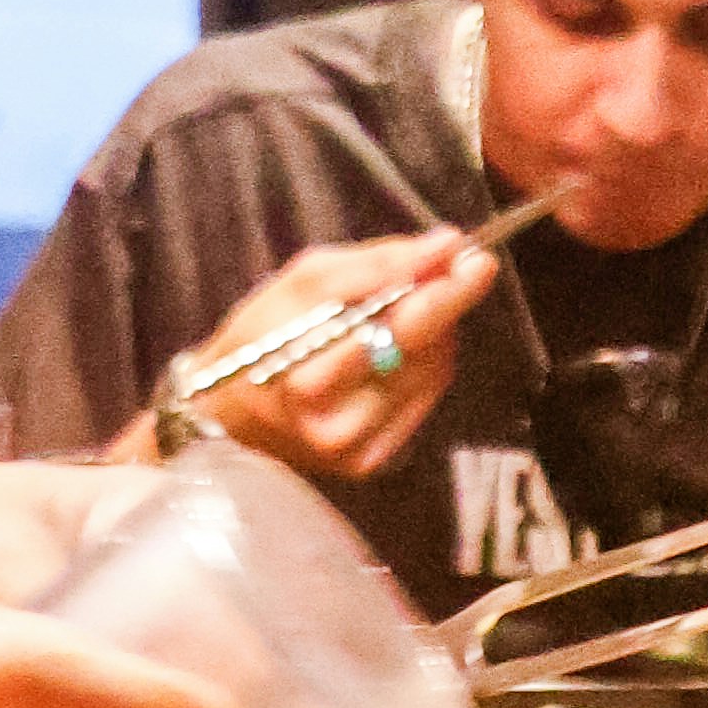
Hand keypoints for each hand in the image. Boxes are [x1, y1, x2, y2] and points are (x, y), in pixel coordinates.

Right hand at [167, 228, 496, 481]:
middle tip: (475, 265)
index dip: (432, 290)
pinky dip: (427, 361)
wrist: (232, 411)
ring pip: (428, 373)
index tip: (467, 253)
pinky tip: (411, 343)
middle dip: (447, 303)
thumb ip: (373, 266)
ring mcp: (355, 449)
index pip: (384, 327)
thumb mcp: (301, 283)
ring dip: (438, 330)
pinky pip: (423, 397)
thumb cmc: (262, 334)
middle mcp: (331, 424)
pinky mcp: (372, 461)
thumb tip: (443, 246)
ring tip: (420, 303)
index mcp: (302, 378)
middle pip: (414, 352)